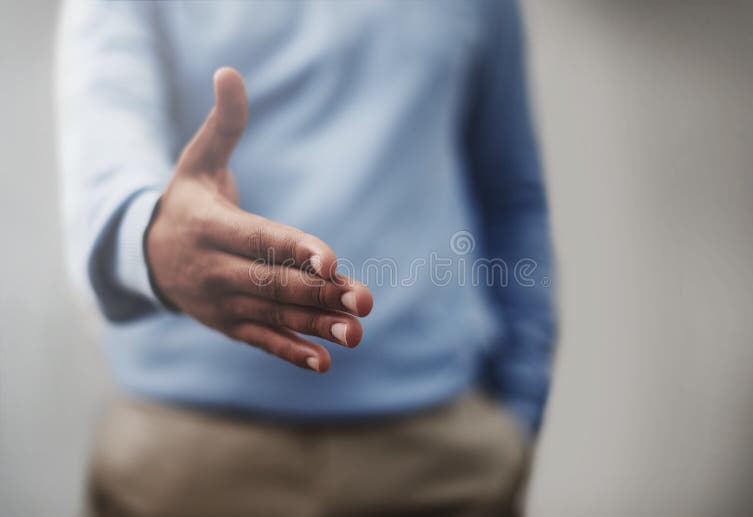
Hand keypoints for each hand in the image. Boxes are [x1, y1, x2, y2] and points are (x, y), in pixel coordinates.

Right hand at [145, 67, 372, 372]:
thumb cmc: (185, 202)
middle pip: (274, 283)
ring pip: (273, 316)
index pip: (260, 239)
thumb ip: (223, 124)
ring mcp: (221, 302)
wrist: (144, 255)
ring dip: (316, 326)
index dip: (295, 250)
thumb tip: (230, 72)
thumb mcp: (197, 162)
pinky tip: (324, 362)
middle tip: (365, 302)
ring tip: (356, 334)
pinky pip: (260, 340)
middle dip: (321, 293)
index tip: (332, 261)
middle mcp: (216, 269)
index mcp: (212, 227)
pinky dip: (290, 352)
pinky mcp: (227, 324)